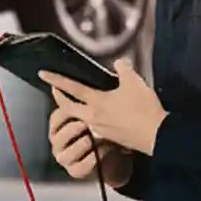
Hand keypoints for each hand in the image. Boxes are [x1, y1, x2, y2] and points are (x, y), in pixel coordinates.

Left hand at [39, 57, 167, 155]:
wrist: (157, 136)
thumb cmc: (144, 109)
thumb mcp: (135, 82)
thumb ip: (124, 69)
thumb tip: (119, 63)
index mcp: (97, 102)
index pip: (71, 88)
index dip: (56, 79)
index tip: (42, 73)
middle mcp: (93, 117)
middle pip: (67, 107)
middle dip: (58, 96)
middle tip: (55, 88)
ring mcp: (99, 129)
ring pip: (79, 117)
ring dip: (74, 108)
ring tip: (77, 99)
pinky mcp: (108, 137)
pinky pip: (92, 126)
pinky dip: (90, 117)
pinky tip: (99, 113)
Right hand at [48, 106, 133, 186]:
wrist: (113, 156)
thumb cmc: (101, 132)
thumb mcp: (93, 117)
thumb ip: (84, 105)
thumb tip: (82, 87)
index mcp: (58, 127)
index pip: (56, 118)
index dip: (66, 112)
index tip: (80, 108)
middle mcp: (57, 143)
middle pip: (59, 135)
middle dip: (74, 128)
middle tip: (87, 123)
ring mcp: (64, 158)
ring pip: (68, 152)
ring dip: (83, 144)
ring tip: (95, 138)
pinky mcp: (75, 172)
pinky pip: (81, 166)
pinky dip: (92, 159)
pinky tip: (101, 152)